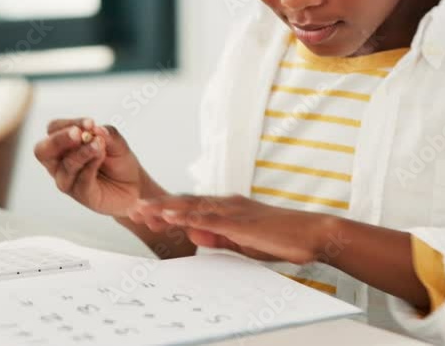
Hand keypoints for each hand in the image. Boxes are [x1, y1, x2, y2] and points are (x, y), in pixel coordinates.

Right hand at [34, 118, 145, 216]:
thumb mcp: (117, 142)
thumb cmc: (118, 160)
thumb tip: (96, 129)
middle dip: (60, 139)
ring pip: (66, 166)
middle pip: (43, 150)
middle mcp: (59, 163)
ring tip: (99, 145)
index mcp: (63, 145)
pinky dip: (91, 167)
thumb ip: (107, 134)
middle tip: (79, 133)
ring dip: (82, 153)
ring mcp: (68, 181)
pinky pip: (81, 181)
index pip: (54, 129)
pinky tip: (101, 157)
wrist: (134, 185)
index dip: (69, 124)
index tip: (90, 122)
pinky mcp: (82, 195)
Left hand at [128, 195, 333, 264]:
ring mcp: (233, 209)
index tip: (146, 213)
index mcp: (227, 208)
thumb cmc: (281, 238)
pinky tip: (172, 215)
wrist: (310, 233)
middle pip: (186, 203)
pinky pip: (209, 217)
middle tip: (134, 208)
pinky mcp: (240, 220)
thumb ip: (218, 236)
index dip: (167, 209)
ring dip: (166, 208)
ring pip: (192, 206)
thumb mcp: (242, 241)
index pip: (191, 207)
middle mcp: (226, 203)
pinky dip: (188, 215)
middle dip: (159, 206)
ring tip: (143, 209)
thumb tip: (194, 234)